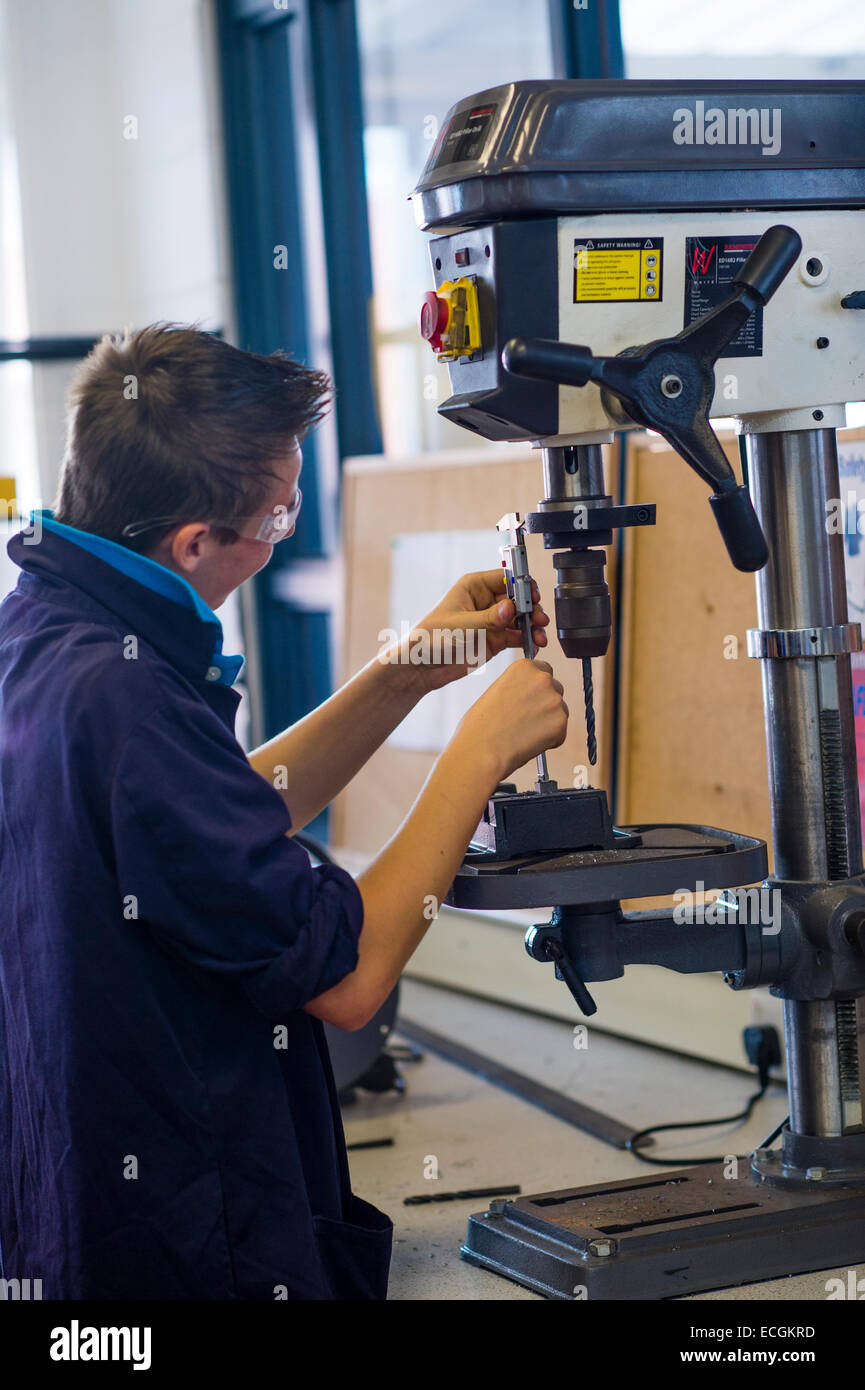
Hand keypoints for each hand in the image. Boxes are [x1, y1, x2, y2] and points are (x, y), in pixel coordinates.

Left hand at [384, 568, 549, 693]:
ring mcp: (492, 620)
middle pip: (518, 598)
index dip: (522, 585)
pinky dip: (528, 639)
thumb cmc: (430, 638)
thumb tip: (510, 607)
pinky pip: (518, 635)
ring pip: (521, 617)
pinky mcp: (496, 639)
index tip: (533, 596)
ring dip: (533, 625)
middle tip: (539, 619)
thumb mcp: (460, 626)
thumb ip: (488, 618)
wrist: (421, 667)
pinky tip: (534, 644)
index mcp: (474, 587)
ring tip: (540, 635)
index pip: (506, 577)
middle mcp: (486, 601)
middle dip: (531, 607)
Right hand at [455, 658, 567, 780]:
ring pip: (559, 711)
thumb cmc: (481, 725)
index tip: (531, 697)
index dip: (537, 687)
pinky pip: (560, 731)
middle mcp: (543, 679)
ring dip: (548, 721)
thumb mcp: (497, 691)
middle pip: (555, 689)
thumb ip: (518, 687)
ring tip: (524, 733)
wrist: (482, 750)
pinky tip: (530, 742)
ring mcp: (554, 701)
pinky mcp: (561, 723)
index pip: (543, 670)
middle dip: (545, 703)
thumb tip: (530, 696)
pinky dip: (550, 739)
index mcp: (525, 667)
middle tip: (528, 719)